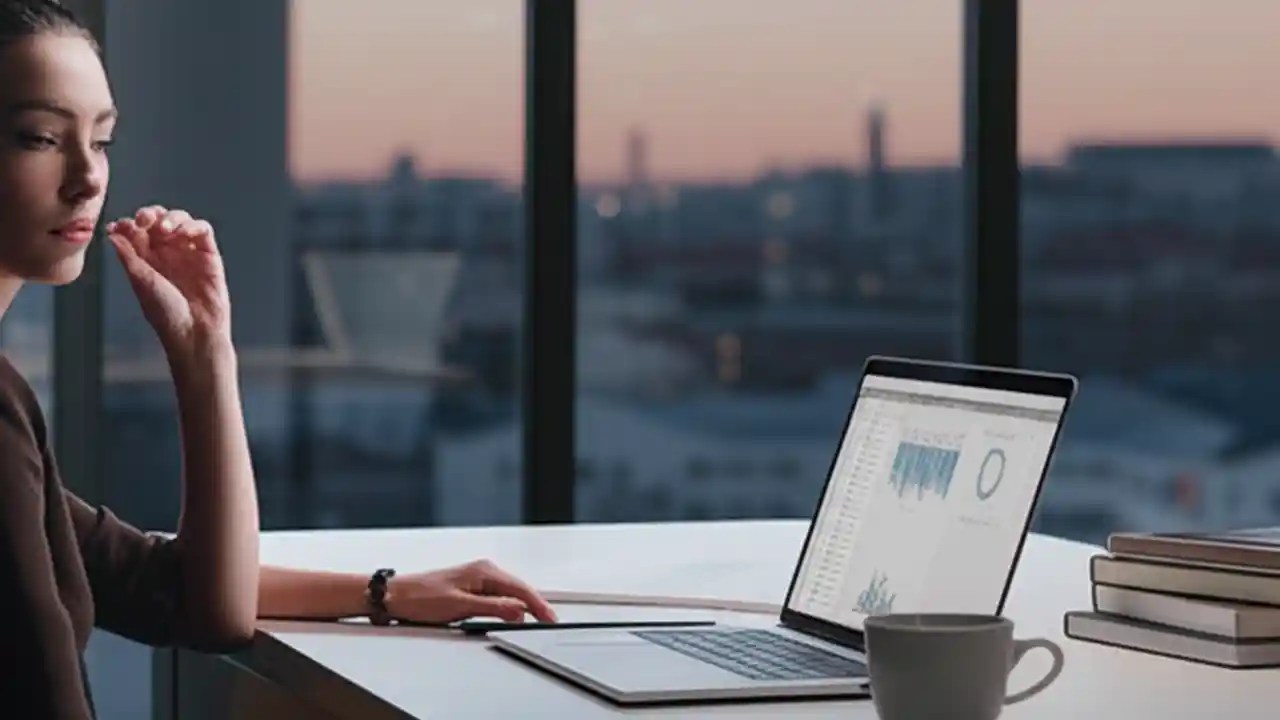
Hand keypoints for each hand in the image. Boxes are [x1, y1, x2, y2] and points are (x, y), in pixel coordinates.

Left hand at [107, 205, 230, 357]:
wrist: (193, 332)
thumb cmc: (166, 314)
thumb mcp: (141, 282)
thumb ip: (128, 255)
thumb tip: (113, 232)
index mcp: (147, 259)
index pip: (137, 231)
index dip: (129, 223)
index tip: (122, 225)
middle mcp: (167, 253)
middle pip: (158, 220)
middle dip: (150, 214)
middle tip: (144, 220)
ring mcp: (189, 252)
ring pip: (180, 220)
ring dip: (171, 217)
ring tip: (165, 228)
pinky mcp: (209, 255)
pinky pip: (203, 230)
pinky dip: (193, 225)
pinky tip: (183, 233)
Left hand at [385, 560, 558, 624]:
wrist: (398, 595)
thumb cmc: (422, 597)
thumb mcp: (461, 606)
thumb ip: (493, 608)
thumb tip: (519, 611)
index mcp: (484, 571)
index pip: (521, 589)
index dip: (538, 605)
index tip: (550, 618)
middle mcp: (484, 571)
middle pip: (519, 589)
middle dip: (536, 605)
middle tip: (549, 622)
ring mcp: (479, 578)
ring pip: (510, 592)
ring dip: (524, 606)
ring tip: (537, 620)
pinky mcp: (473, 587)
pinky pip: (500, 595)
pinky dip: (511, 605)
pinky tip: (514, 614)